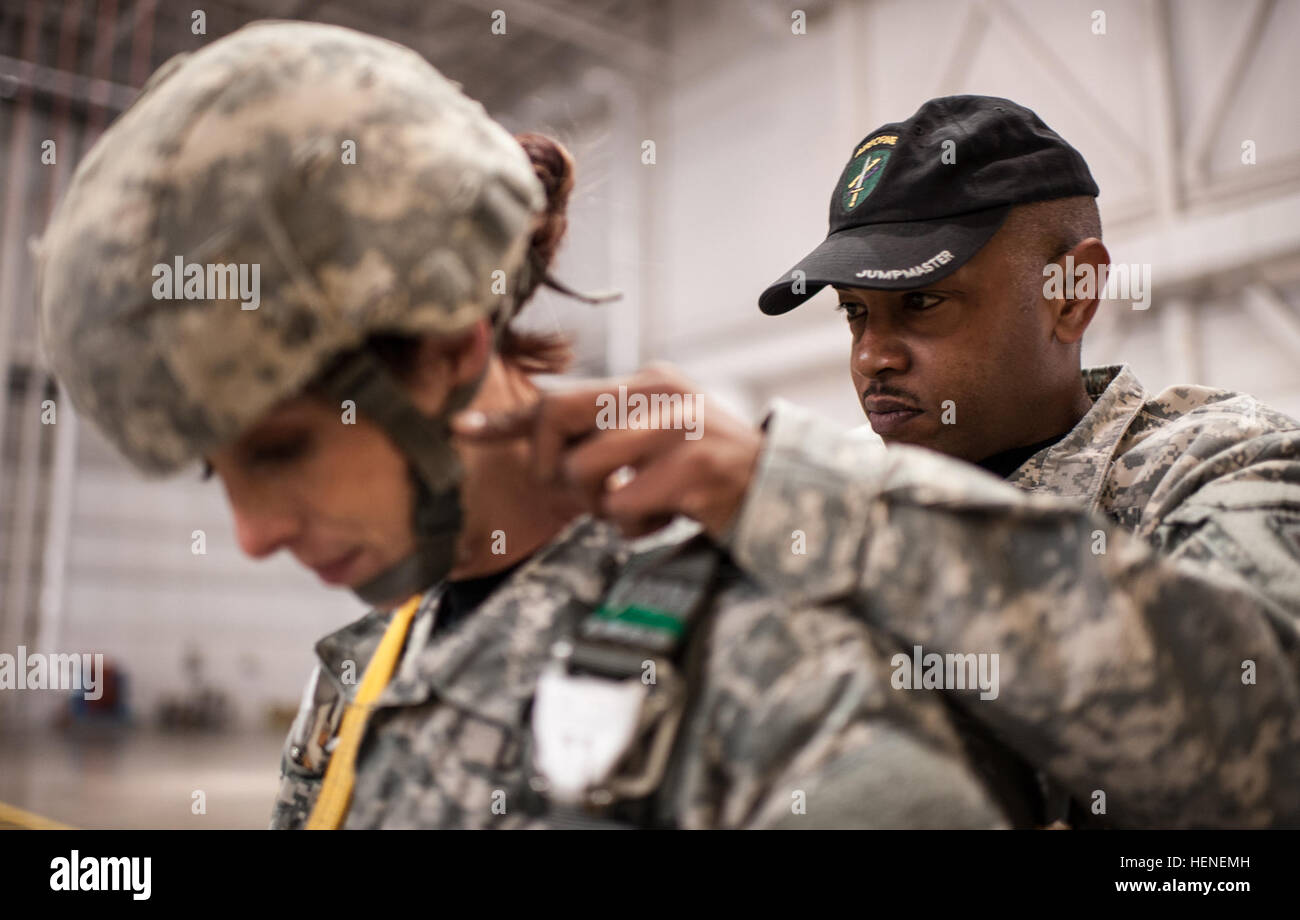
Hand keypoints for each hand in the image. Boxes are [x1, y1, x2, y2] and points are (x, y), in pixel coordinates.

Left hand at [452, 364, 762, 539]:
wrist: (783, 491)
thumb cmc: (707, 472)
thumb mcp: (656, 438)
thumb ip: (603, 435)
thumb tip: (530, 446)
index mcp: (646, 382)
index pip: (558, 397)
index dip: (505, 419)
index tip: (460, 429)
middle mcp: (660, 394)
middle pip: (556, 421)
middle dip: (550, 468)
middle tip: (580, 495)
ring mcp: (679, 428)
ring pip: (585, 474)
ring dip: (600, 508)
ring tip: (636, 508)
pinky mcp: (694, 469)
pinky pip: (624, 509)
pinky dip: (635, 528)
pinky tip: (666, 519)